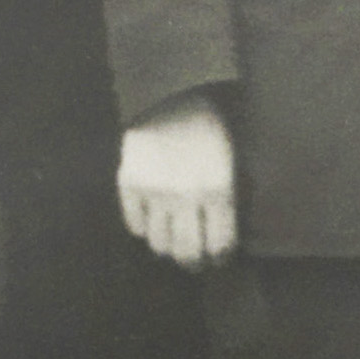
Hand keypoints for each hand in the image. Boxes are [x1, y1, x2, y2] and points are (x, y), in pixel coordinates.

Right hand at [118, 96, 238, 270]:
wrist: (169, 95)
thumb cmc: (208, 129)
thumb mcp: (229, 163)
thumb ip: (226, 200)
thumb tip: (220, 239)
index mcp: (219, 191)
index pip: (220, 245)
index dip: (219, 258)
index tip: (217, 257)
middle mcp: (187, 197)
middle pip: (187, 253)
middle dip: (194, 262)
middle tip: (194, 259)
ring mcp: (155, 193)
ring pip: (159, 244)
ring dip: (167, 247)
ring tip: (172, 239)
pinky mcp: (129, 185)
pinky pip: (135, 226)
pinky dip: (143, 228)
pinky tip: (151, 219)